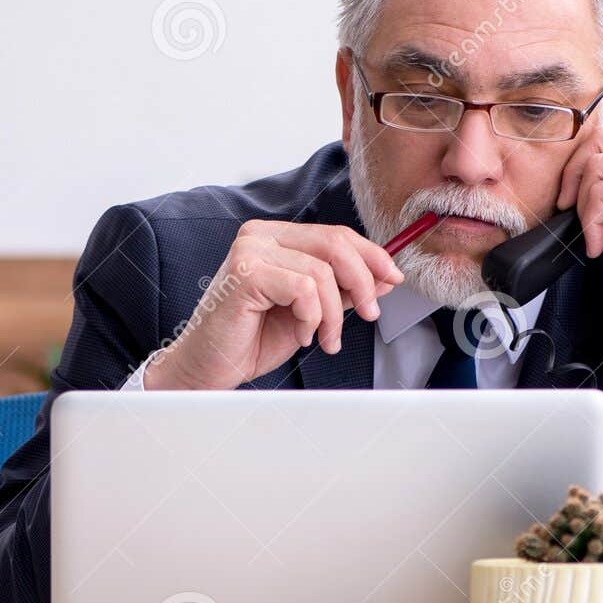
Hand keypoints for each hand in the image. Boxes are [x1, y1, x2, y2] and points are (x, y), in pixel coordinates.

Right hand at [144, 221, 402, 390]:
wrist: (209, 368)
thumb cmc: (252, 339)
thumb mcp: (312, 312)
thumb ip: (342, 290)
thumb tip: (384, 277)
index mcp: (276, 237)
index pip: (336, 234)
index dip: (372, 255)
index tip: (393, 279)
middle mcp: (260, 235)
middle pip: (335, 244)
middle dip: (363, 281)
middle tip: (370, 313)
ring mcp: (250, 251)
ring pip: (322, 272)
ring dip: (334, 314)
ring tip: (324, 338)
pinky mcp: (245, 273)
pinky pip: (303, 289)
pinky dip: (312, 317)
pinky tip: (302, 334)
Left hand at [555, 120, 602, 387]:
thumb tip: (581, 203)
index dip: (585, 163)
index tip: (574, 203)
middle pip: (602, 136)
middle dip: (575, 173)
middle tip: (570, 211)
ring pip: (597, 161)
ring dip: (584, 203)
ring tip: (593, 236)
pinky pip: (602, 185)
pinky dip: (591, 217)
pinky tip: (600, 244)